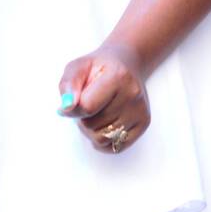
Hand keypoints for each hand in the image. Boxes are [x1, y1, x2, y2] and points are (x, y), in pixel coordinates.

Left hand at [55, 40, 150, 154]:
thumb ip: (68, 84)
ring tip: (97, 113)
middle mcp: (132, 94)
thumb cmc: (99, 67)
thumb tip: (66, 107)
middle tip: (88, 103)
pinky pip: (115, 147)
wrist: (126, 64)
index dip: (72, 108)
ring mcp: (140, 111)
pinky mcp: (143, 124)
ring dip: (92, 130)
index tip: (72, 101)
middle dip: (83, 118)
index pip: (87, 107)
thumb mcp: (78, 66)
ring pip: (102, 139)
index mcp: (117, 77)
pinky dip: (104, 140)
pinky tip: (105, 123)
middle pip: (92, 125)